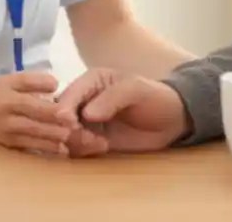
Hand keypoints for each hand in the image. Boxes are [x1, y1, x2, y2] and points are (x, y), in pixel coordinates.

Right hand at [0, 71, 75, 156]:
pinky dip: (44, 150)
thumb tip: (56, 84)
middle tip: (78, 130)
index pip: (34, 106)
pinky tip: (60, 150)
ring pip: (33, 140)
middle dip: (58, 130)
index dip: (54, 112)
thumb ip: (33, 81)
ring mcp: (7, 135)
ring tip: (72, 141)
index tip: (72, 115)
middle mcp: (8, 120)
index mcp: (10, 99)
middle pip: (36, 126)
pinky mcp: (7, 145)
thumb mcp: (11, 80)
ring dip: (54, 142)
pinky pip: (28, 149)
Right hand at [55, 68, 189, 156]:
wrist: (171, 120)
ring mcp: (86, 121)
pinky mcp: (91, 139)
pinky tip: (103, 148)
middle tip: (90, 138)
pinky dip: (83, 150)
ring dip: (77, 141)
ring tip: (100, 144)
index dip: (64, 109)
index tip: (71, 123)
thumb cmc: (156, 97)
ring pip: (65, 133)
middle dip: (70, 129)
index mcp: (91, 81)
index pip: (68, 95)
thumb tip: (87, 114)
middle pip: (60, 117)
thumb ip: (112, 97)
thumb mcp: (137, 89)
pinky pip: (75, 147)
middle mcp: (84, 100)